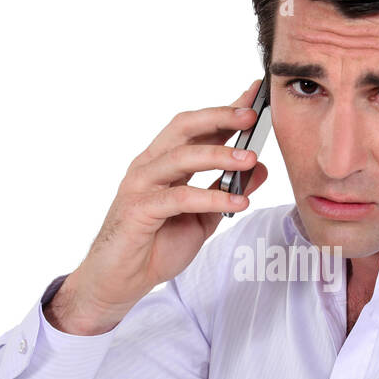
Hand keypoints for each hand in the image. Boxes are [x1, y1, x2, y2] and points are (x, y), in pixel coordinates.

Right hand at [46, 79, 270, 333]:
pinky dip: (210, 197)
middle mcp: (149, 166)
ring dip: (218, 154)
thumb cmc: (155, 246)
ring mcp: (140, 185)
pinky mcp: (138, 209)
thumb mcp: (203, 218)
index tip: (254, 96)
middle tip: (252, 115)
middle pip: (184, 128)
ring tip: (250, 157)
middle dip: (219, 118)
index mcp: (163, 162)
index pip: (195, 127)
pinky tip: (238, 201)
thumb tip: (259, 168)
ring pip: (181, 157)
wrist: (120, 282)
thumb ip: (227, 191)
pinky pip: (178, 197)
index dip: (224, 109)